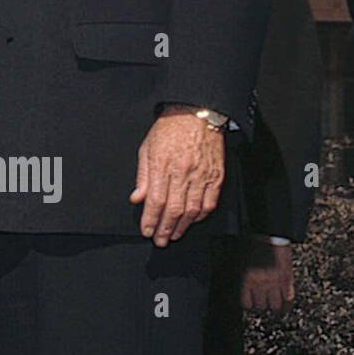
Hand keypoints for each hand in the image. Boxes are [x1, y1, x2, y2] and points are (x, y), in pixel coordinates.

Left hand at [129, 114, 224, 246]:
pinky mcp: (216, 176)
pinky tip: (192, 221)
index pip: (155, 201)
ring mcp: (202, 175)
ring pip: (193, 210)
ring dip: (182, 226)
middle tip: (160, 240)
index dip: (151, 220)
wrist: (196, 113)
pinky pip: (210, 202)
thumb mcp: (147, 148)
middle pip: (174, 209)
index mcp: (163, 165)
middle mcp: (183, 172)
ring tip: (174, 234)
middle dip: (165, 229)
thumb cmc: (169, 129)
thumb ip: (142, 176)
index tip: (146, 231)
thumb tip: (137, 199)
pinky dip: (200, 215)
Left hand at [240, 241, 294, 311]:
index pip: (246, 304)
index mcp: (246, 279)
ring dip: (273, 306)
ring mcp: (275, 282)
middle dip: (260, 306)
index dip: (248, 305)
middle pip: (261, 307)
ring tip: (272, 304)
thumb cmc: (252, 245)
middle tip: (261, 303)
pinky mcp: (288, 279)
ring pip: (275, 306)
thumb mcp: (239, 262)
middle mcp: (260, 283)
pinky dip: (286, 303)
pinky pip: (289, 299)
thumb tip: (240, 291)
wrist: (269, 234)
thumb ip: (240, 278)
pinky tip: (284, 303)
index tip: (250, 304)